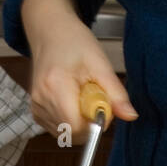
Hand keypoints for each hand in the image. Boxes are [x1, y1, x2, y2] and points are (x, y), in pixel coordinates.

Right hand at [22, 0, 136, 136]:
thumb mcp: (101, 64)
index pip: (77, 126)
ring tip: (80, 94)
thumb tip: (130, 115)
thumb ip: (116, 93)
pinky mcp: (36, 112)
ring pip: (66, 133)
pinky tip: (71, 100)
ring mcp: (36, 107)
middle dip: (88, 122)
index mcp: (56, 86)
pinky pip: (58, 129)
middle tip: (91, 96)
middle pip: (72, 132)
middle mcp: (41, 99)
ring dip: (79, 121)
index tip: (100, 104)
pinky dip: (69, 120)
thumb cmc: (74, 43)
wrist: (50, 32)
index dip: (94, 123)